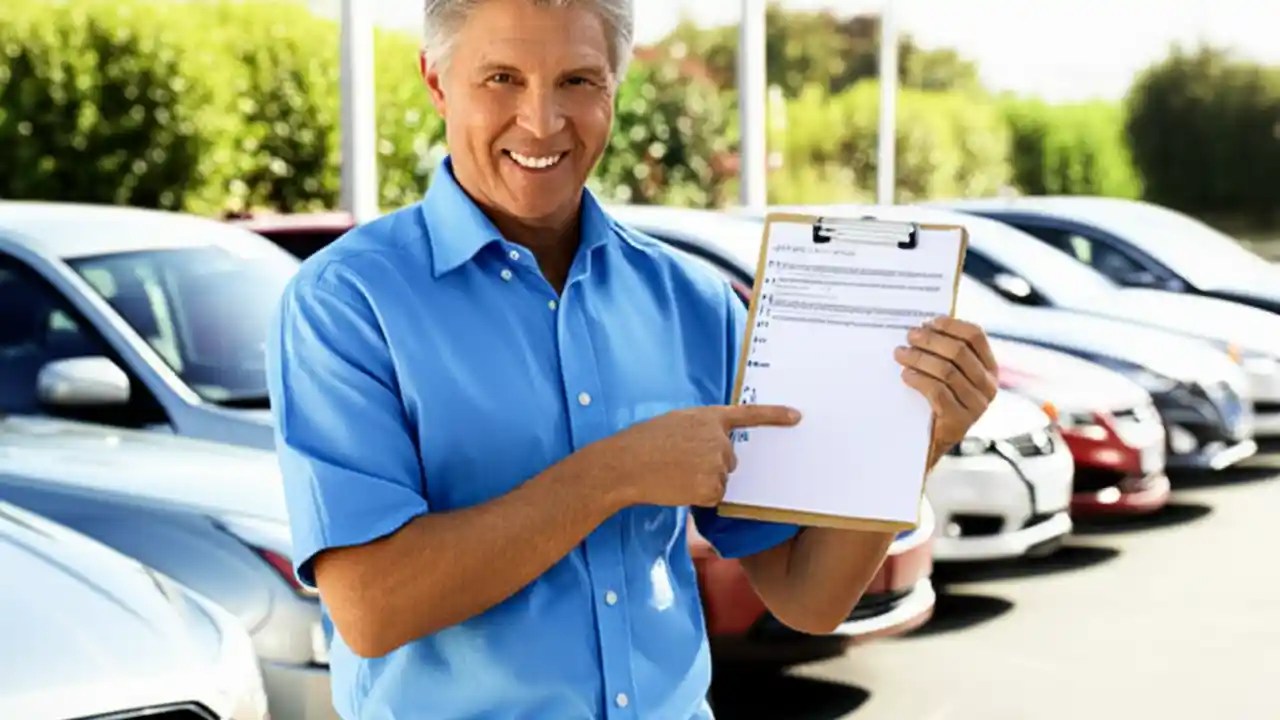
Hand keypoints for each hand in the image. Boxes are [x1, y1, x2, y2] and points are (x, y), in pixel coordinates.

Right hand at [590, 404, 801, 508]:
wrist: (627, 463)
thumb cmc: (644, 442)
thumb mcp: (676, 423)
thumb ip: (700, 430)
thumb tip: (715, 450)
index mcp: (709, 417)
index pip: (749, 414)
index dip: (775, 415)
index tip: (797, 416)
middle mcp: (719, 439)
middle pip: (729, 459)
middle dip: (710, 464)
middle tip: (680, 462)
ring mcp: (717, 463)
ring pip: (721, 479)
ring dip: (702, 481)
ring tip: (674, 473)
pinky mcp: (713, 487)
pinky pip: (713, 496)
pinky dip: (698, 496)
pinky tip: (678, 487)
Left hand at [894, 316, 998, 453]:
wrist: (929, 442)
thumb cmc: (935, 401)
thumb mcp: (947, 374)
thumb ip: (945, 352)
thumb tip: (924, 325)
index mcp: (988, 368)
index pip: (976, 336)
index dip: (951, 325)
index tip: (928, 322)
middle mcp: (988, 386)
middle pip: (959, 351)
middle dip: (930, 340)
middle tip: (909, 337)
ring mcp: (976, 406)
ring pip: (946, 370)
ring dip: (919, 358)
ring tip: (900, 354)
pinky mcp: (959, 422)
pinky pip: (937, 392)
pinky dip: (918, 379)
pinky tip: (906, 375)